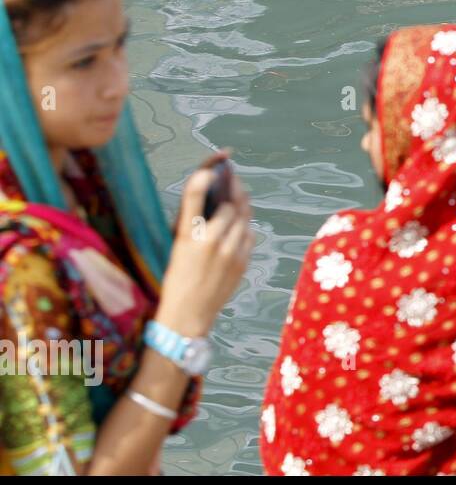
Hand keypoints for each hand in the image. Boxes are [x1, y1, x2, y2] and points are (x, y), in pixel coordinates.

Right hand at [155, 153, 252, 338]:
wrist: (188, 316)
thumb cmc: (176, 281)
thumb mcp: (176, 248)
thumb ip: (193, 224)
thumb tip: (210, 202)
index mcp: (186, 237)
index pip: (194, 199)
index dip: (203, 179)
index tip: (210, 169)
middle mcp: (210, 242)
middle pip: (230, 205)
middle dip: (232, 188)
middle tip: (232, 177)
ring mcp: (230, 252)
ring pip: (243, 218)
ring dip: (241, 205)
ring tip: (237, 195)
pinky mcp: (242, 262)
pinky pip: (249, 234)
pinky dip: (245, 226)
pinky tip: (240, 224)